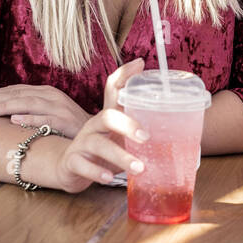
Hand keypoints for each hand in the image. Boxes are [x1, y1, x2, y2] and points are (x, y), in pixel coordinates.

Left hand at [0, 83, 92, 137]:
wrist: (97, 135)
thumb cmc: (66, 127)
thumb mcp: (46, 114)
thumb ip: (27, 111)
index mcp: (44, 92)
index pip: (14, 90)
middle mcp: (51, 96)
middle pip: (17, 94)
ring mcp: (59, 107)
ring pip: (28, 104)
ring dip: (6, 107)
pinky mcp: (67, 121)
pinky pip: (46, 119)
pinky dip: (30, 119)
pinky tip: (15, 121)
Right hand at [52, 59, 150, 193]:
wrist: (70, 168)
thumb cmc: (103, 149)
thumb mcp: (121, 135)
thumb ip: (141, 127)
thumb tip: (172, 119)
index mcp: (108, 115)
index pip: (113, 88)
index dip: (124, 74)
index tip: (140, 63)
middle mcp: (94, 125)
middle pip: (108, 116)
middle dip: (128, 125)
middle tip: (147, 138)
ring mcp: (81, 143)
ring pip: (98, 144)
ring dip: (120, 156)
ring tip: (139, 168)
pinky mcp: (72, 162)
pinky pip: (83, 165)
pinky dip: (97, 172)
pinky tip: (109, 178)